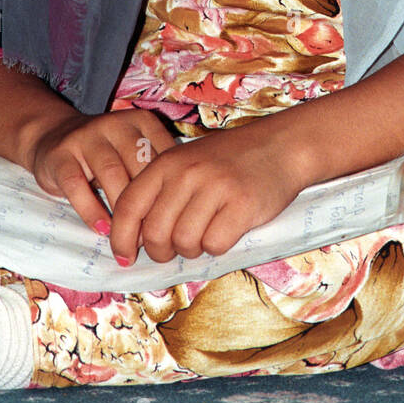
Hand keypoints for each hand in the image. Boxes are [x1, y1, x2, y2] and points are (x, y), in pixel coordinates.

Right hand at [29, 108, 176, 234]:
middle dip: (146, 204)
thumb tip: (172, 217)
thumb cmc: (105, 154)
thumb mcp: (131, 154)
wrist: (53, 136)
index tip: (170, 219)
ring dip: (121, 210)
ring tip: (127, 236)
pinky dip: (91, 210)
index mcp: (141, 122)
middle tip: (150, 236)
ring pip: (111, 173)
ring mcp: (86, 136)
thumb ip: (151, 174)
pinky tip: (102, 229)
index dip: (169, 191)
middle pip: (138, 165)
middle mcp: (116, 124)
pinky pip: (77, 185)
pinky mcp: (61, 154)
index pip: (163, 155)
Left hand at [109, 120, 303, 264]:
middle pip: (155, 234)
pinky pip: (214, 245)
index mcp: (167, 162)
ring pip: (184, 243)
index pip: (129, 207)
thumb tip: (135, 239)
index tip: (126, 257)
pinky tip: (227, 229)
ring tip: (207, 231)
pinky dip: (219, 246)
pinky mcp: (242, 204)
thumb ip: (161, 193)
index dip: (122, 238)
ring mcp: (215, 187)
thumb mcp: (188, 163)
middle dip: (163, 251)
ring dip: (194, 248)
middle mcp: (187, 172)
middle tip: (178, 247)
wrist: (282, 145)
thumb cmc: (230, 160)